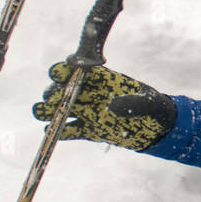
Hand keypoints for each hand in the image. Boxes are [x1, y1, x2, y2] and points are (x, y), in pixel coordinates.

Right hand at [33, 63, 176, 150]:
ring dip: (51, 109)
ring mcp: (91, 112)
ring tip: (40, 111)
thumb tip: (112, 105)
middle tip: (50, 96)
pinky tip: (50, 131)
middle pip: (66, 89)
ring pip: (64, 109)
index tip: (58, 73)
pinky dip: (61, 131)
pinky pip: (72, 131)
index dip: (67, 70)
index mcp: (105, 81)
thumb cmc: (156, 110)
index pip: (81, 71)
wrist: (160, 131)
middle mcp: (94, 95)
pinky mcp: (92, 130)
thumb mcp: (150, 105)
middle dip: (55, 91)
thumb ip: (134, 103)